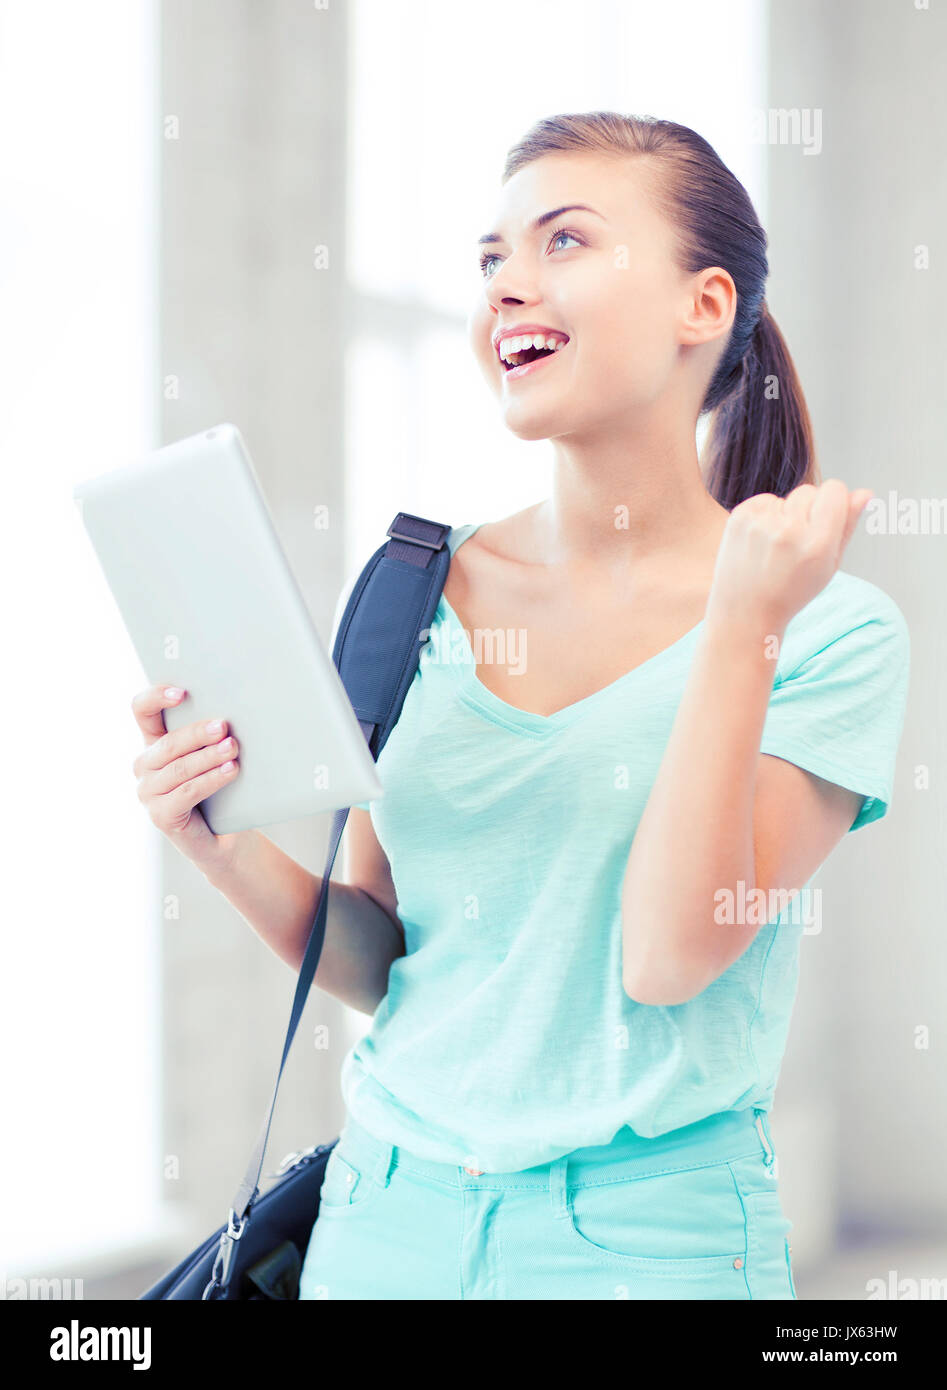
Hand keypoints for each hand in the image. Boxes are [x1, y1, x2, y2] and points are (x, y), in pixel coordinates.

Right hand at [130, 684, 240, 870]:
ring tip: (233, 748)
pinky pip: (187, 792)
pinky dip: (211, 780)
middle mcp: (145, 766)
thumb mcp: (213, 756)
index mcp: (153, 742)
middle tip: (224, 726)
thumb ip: (212, 736)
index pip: (142, 710)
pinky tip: (230, 771)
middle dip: (197, 733)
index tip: (182, 692)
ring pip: (179, 769)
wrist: (226, 836)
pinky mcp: (160, 815)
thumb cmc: (221, 789)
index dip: (156, 697)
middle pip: (167, 743)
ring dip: (208, 757)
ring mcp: (149, 792)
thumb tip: (231, 715)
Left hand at [705, 480, 872, 635]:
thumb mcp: (829, 565)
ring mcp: (761, 524)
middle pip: (810, 490)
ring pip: (786, 497)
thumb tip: (864, 492)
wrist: (745, 612)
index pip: (835, 490)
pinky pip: (765, 500)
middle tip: (796, 545)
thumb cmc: (791, 591)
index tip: (827, 520)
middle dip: (809, 511)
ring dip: (785, 515)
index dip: (835, 501)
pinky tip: (761, 542)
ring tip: (776, 547)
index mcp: (817, 544)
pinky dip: (765, 516)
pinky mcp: (739, 518)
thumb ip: (848, 526)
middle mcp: (789, 531)